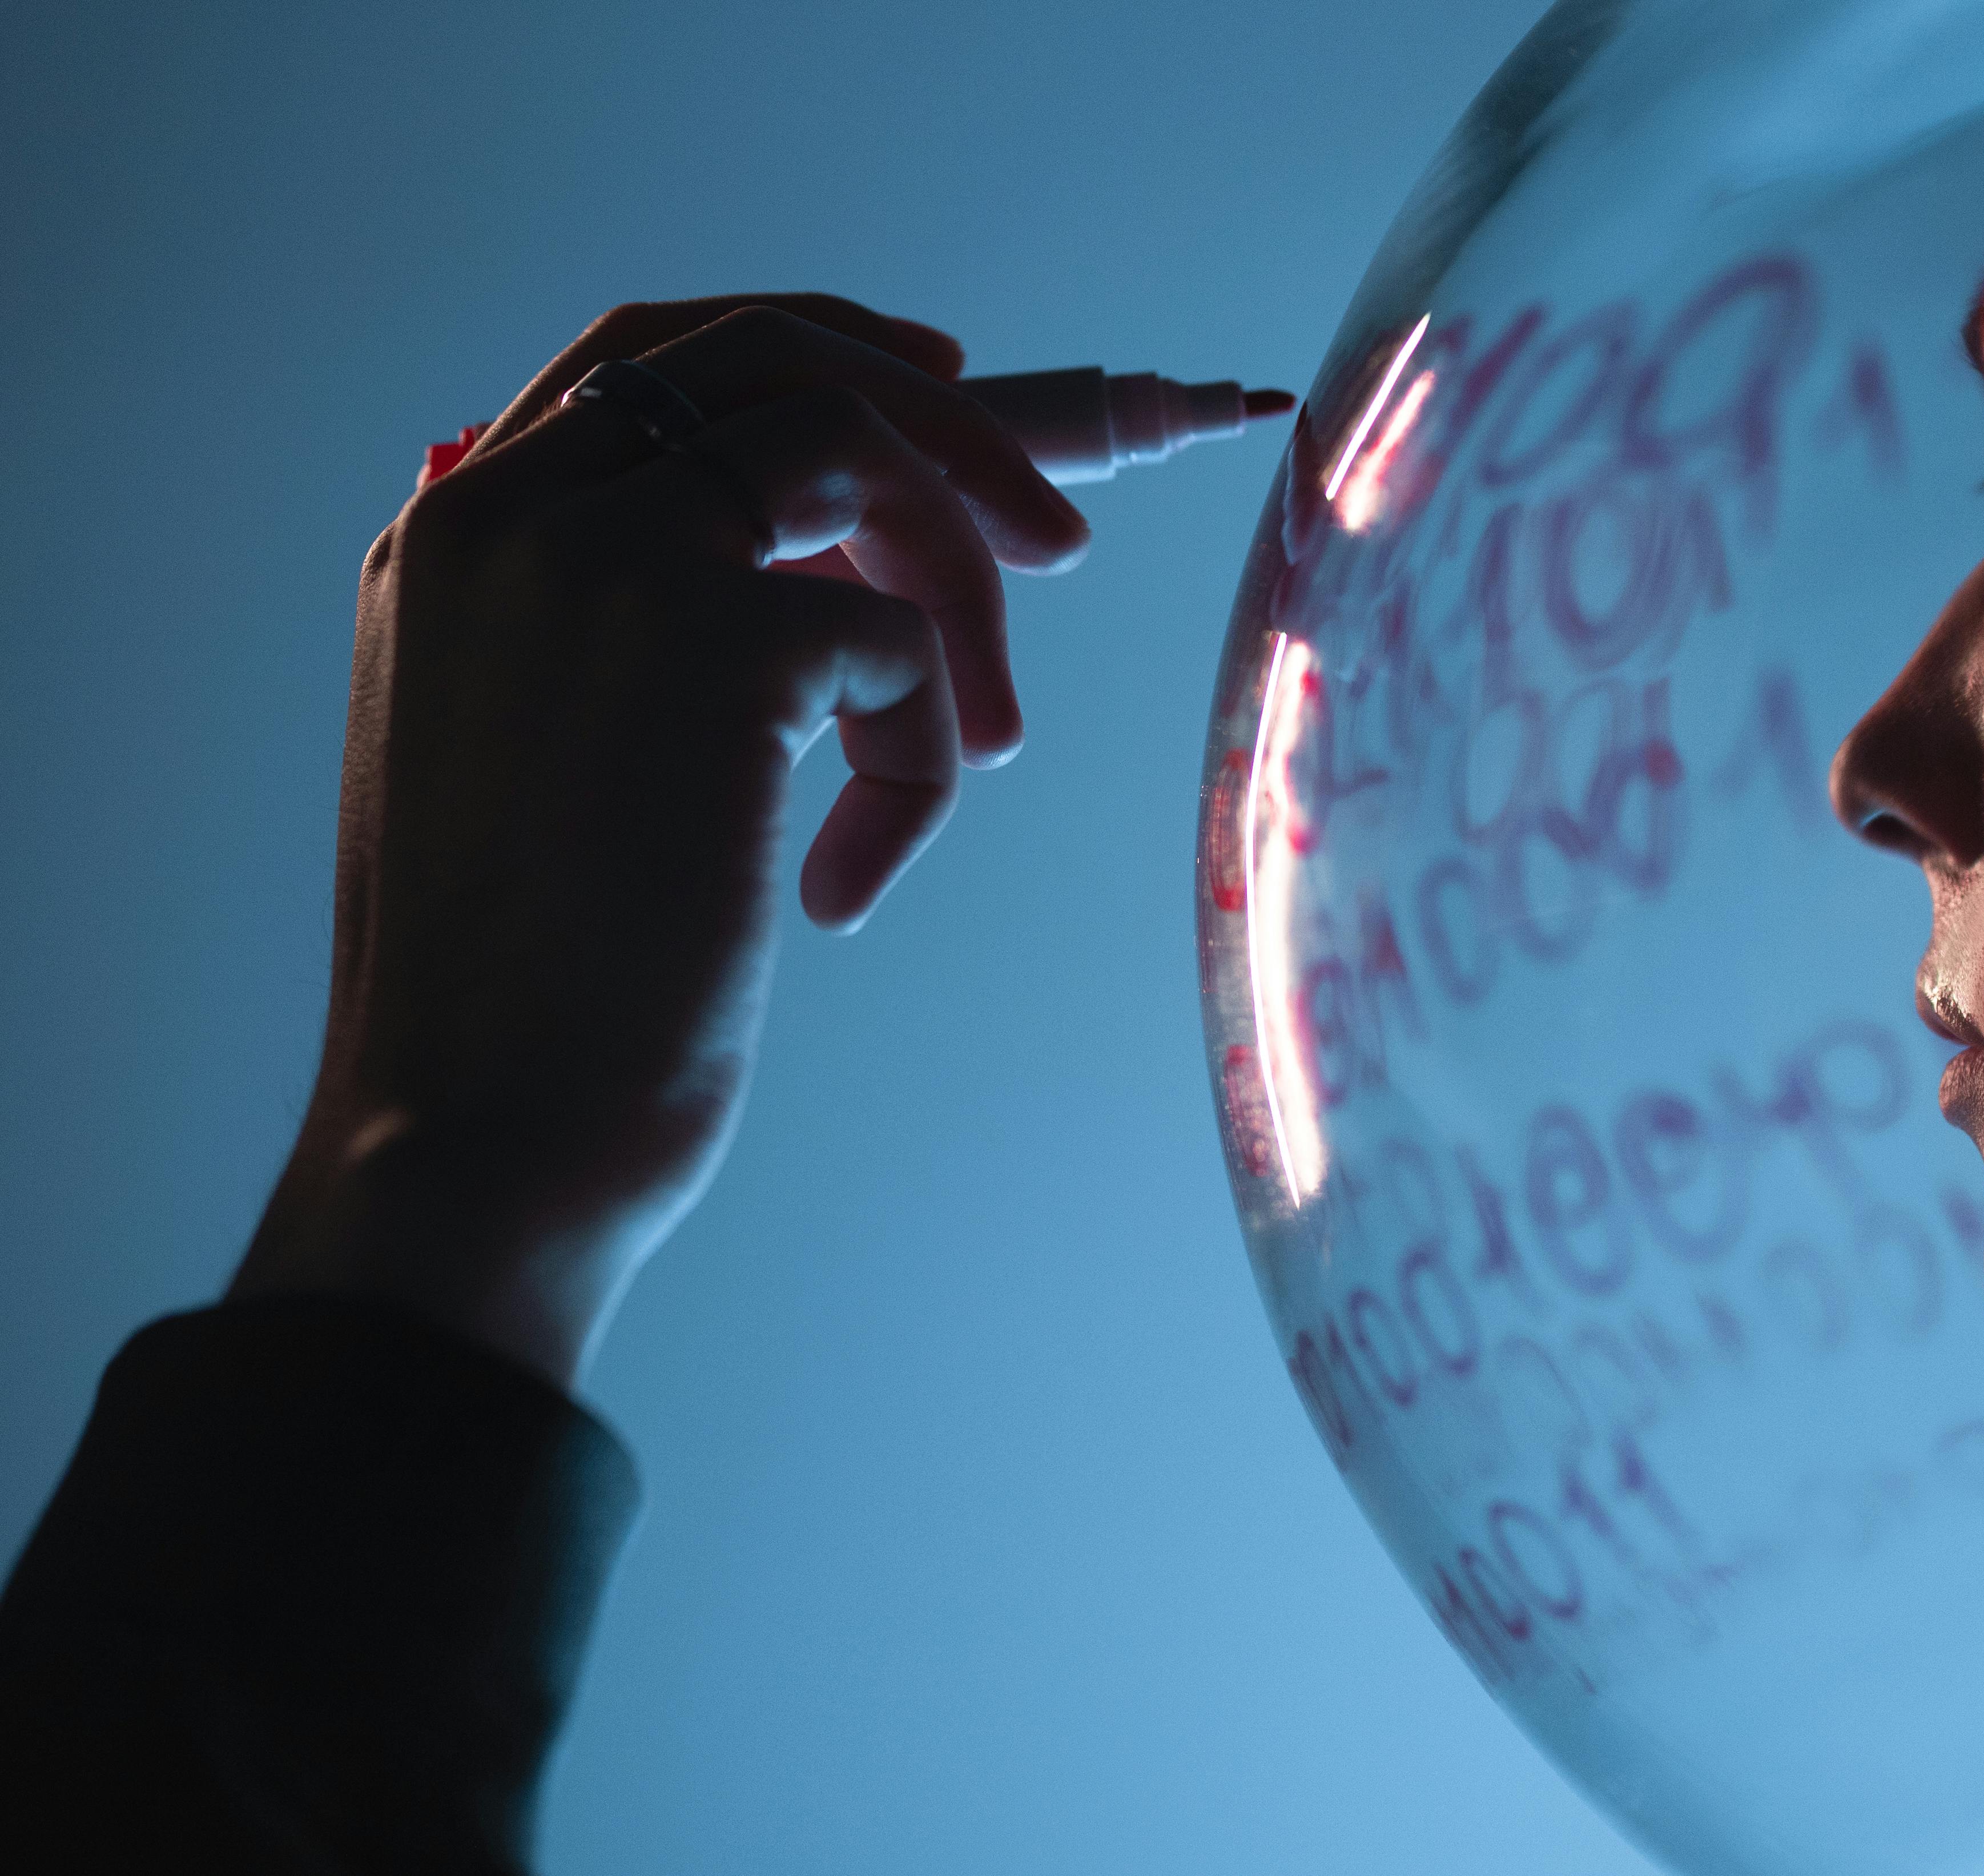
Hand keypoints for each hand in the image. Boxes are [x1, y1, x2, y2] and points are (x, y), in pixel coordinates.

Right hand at [228, 295, 1089, 1386]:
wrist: (477, 1141)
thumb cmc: (532, 996)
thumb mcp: (555, 759)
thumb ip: (651, 627)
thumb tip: (840, 574)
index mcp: (458, 535)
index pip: (655, 356)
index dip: (823, 347)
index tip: (954, 384)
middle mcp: (511, 512)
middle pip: (778, 357)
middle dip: (950, 425)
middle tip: (1061, 540)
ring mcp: (602, 561)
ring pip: (864, 457)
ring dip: (964, 597)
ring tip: (975, 754)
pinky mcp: (708, 644)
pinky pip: (902, 640)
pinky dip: (923, 759)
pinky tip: (847, 884)